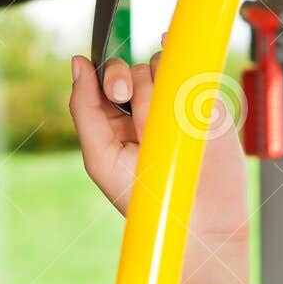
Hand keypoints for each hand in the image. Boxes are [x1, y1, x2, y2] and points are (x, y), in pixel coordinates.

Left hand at [68, 35, 250, 283]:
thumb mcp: (101, 157)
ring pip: (159, 66)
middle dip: (124, 78)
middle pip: (130, 68)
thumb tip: (77, 63)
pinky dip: (186, 68)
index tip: (115, 92)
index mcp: (114, 120)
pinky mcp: (204, 101)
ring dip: (156, 85)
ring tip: (163, 123)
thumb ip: (84, 109)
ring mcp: (175, 102)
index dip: (106, 75)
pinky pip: (192, 70)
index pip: (103, 78)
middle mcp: (142, 108)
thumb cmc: (146, 198)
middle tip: (125, 96)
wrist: (201, 220)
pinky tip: (183, 80)